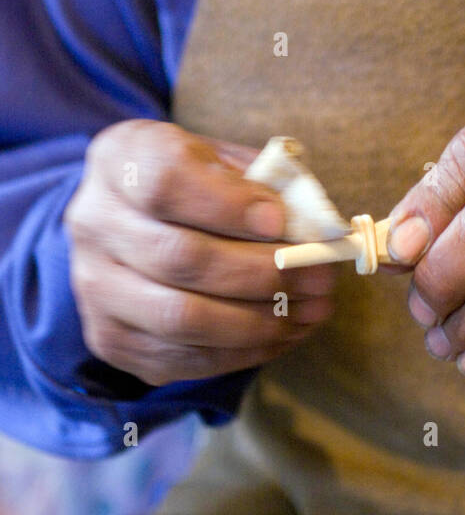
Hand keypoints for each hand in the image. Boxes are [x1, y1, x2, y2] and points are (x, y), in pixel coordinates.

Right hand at [64, 120, 337, 385]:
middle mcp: (93, 222)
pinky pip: (181, 358)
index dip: (227, 205)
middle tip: (320, 274)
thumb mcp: (221, 157)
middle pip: (179, 258)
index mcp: (120, 159)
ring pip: (180, 318)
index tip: (280, 220)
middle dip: (262, 272)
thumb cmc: (192, 180)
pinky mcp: (110, 339)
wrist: (132, 217)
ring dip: (259, 321)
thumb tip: (310, 226)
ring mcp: (94, 287)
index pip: (165, 183)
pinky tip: (285, 333)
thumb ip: (261, 180)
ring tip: (313, 309)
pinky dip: (242, 352)